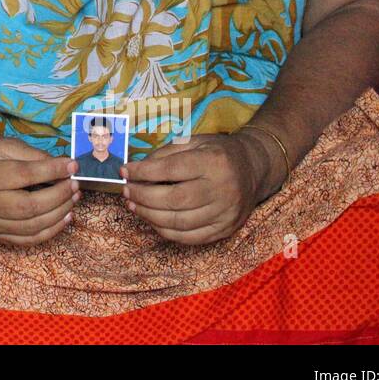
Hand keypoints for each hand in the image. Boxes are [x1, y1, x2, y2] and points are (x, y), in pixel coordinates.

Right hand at [0, 136, 78, 245]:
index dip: (51, 171)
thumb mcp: (3, 145)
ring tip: (73, 198)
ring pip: (30, 227)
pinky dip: (50, 231)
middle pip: (28, 207)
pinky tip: (63, 217)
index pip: (22, 175)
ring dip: (58, 214)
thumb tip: (64, 167)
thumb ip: (33, 156)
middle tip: (75, 184)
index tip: (72, 165)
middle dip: (58, 196)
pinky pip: (26, 240)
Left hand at [123, 132, 273, 245]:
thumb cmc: (218, 152)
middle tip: (126, 191)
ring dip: (150, 215)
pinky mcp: (225, 230)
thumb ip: (166, 154)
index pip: (171, 169)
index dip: (143, 172)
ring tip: (133, 205)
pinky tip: (152, 220)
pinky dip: (166, 231)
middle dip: (143, 196)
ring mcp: (225, 214)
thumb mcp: (195, 141)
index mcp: (213, 162)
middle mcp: (222, 190)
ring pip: (179, 222)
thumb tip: (137, 169)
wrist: (254, 169)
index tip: (124, 171)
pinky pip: (190, 238)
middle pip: (174, 200)